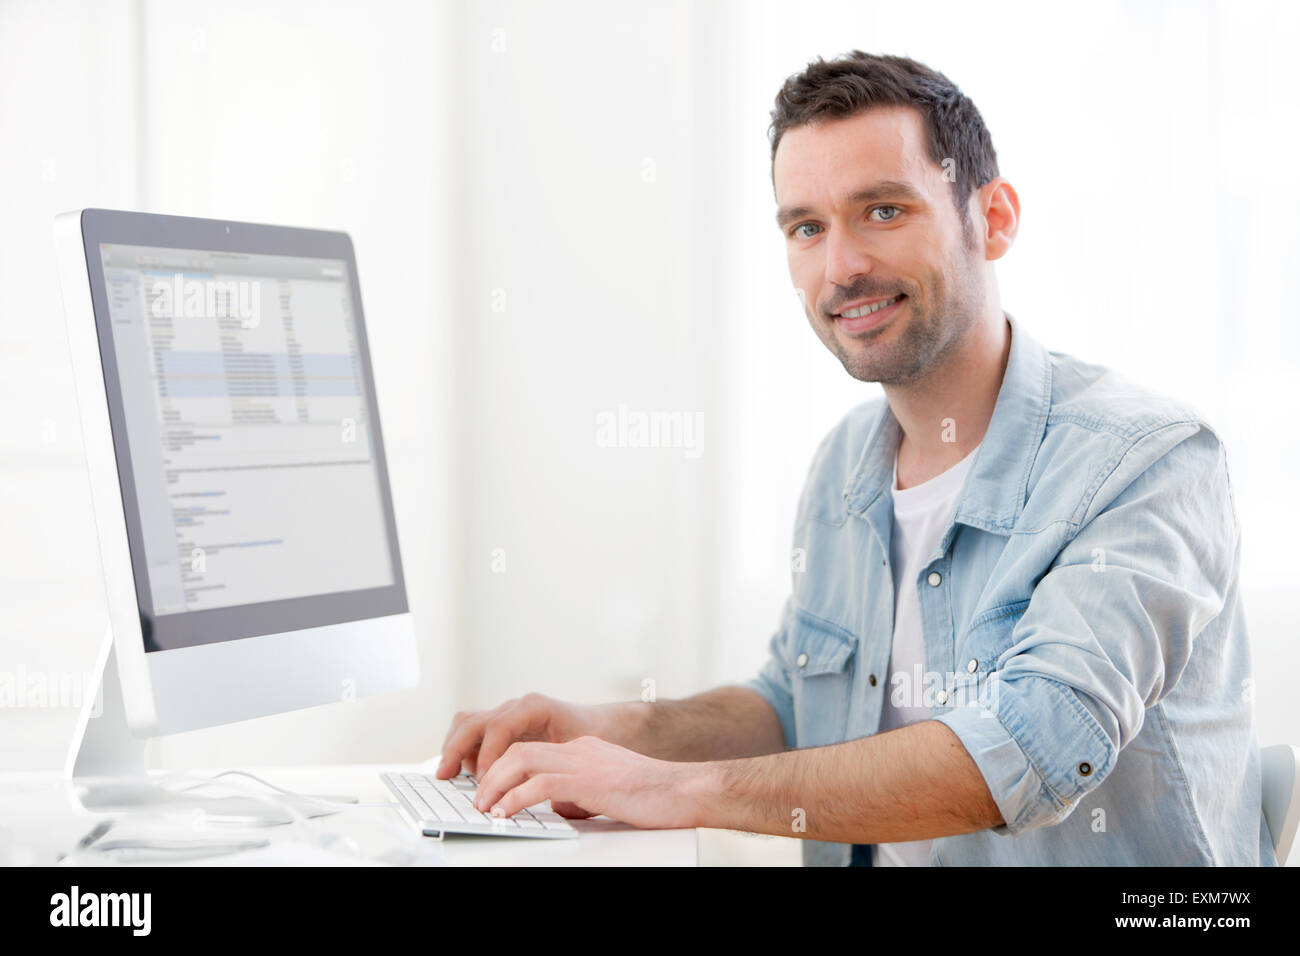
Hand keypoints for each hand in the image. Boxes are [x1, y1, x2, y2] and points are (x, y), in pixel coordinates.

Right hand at [436, 692, 608, 796]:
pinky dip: (463, 751)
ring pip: (466, 723)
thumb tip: (535, 790)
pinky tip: (466, 773)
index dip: (488, 752)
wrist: (599, 723)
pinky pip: (472, 734)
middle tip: (445, 776)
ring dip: (454, 748)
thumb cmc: (592, 735)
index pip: (500, 725)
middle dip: (456, 748)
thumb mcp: (579, 747)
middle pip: (473, 721)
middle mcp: (515, 707)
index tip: (484, 778)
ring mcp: (505, 714)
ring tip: (449, 775)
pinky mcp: (500, 727)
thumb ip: (556, 763)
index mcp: (534, 707)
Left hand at [472, 735, 713, 828]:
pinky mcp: (591, 780)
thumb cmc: (655, 796)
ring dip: (496, 784)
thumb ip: (579, 792)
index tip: (487, 788)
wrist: (687, 791)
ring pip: (523, 760)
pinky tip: (506, 812)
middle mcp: (580, 749)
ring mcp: (585, 762)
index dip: (502, 767)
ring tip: (484, 807)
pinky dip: (516, 798)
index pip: (531, 749)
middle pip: (519, 749)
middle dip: (490, 773)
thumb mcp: (607, 790)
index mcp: (583, 749)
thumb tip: (555, 807)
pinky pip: (541, 784)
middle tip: (477, 800)